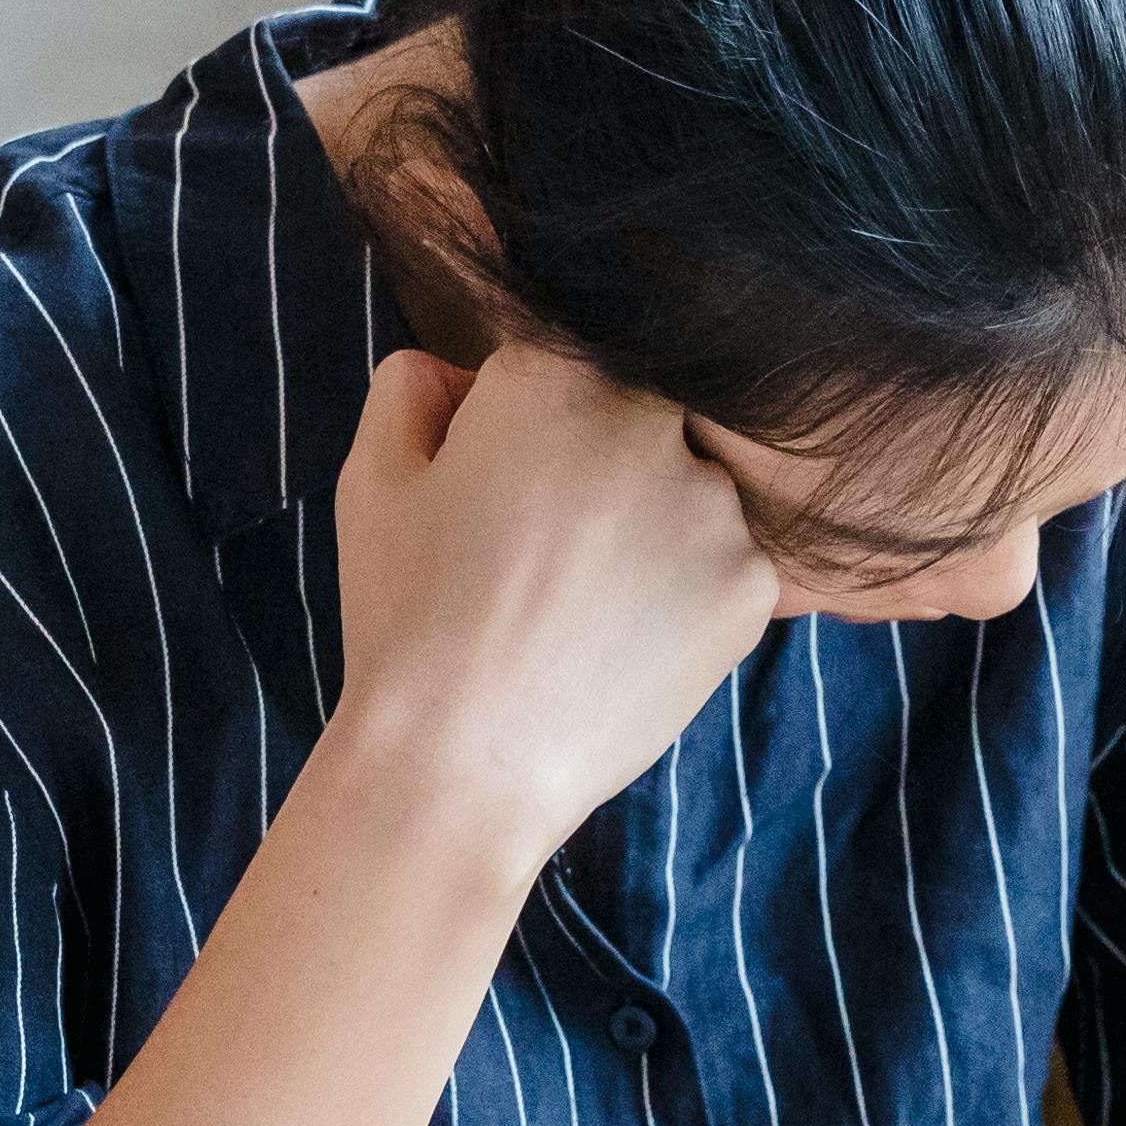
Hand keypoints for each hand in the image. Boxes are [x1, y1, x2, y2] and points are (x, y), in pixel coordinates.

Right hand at [331, 341, 777, 874]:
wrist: (463, 762)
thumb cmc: (406, 616)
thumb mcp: (374, 481)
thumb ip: (413, 390)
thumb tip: (456, 369)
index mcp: (557, 375)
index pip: (556, 363)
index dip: (519, 424)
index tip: (496, 486)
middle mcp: (653, 421)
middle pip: (633, 418)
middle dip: (592, 466)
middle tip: (538, 553)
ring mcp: (714, 505)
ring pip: (684, 489)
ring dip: (647, 525)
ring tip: (580, 604)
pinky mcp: (751, 583)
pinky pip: (721, 563)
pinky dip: (683, 592)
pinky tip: (624, 635)